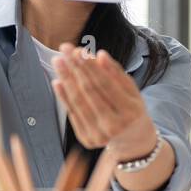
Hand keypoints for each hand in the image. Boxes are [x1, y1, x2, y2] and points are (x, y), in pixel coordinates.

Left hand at [51, 44, 160, 160]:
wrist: (133, 140)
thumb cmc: (132, 109)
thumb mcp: (132, 91)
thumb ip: (116, 73)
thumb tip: (100, 55)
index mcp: (130, 111)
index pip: (105, 84)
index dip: (90, 66)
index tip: (78, 50)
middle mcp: (115, 125)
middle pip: (89, 91)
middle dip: (75, 68)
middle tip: (64, 49)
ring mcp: (99, 135)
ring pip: (78, 102)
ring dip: (66, 79)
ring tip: (58, 61)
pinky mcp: (87, 140)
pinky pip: (72, 114)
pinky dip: (64, 97)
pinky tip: (58, 81)